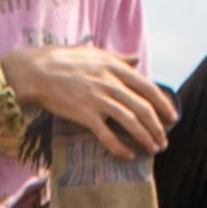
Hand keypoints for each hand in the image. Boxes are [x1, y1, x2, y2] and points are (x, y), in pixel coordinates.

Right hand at [0, 47, 171, 157]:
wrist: (34, 71)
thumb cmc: (61, 61)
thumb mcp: (93, 53)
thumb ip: (117, 57)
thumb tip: (136, 58)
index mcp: (114, 66)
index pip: (147, 86)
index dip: (163, 104)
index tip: (172, 117)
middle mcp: (109, 82)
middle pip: (143, 107)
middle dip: (158, 127)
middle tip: (164, 140)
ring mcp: (97, 98)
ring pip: (130, 122)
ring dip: (145, 138)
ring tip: (153, 149)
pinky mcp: (84, 114)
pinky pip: (107, 134)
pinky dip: (120, 146)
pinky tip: (128, 154)